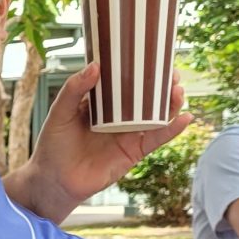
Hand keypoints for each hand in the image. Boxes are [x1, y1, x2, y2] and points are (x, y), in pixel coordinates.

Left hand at [8, 61, 192, 222]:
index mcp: (102, 104)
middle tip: (172, 74)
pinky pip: (157, 139)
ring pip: (156, 116)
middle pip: (146, 98)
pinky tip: (185, 118)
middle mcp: (118, 117)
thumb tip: (95, 66)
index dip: (141, 71)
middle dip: (162, 85)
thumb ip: (74, 90)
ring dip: (171, 103)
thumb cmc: (53, 145)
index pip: (125, 83)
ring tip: (178, 91)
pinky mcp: (133, 153)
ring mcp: (128, 134)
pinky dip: (172, 129)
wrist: (53, 180)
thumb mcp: (59, 113)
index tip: (154, 57)